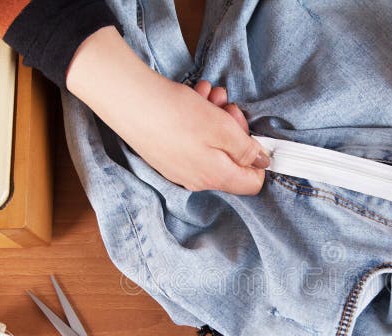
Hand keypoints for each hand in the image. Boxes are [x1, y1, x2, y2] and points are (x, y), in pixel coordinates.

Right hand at [66, 27, 268, 194]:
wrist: (130, 102)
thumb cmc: (177, 115)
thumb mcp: (224, 129)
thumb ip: (246, 149)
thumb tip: (262, 161)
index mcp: (216, 177)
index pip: (253, 182)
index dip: (258, 156)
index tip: (250, 132)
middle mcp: (198, 179)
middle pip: (232, 159)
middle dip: (235, 129)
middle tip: (227, 106)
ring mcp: (180, 168)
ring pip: (212, 144)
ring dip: (216, 117)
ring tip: (208, 96)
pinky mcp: (166, 153)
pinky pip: (192, 140)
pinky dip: (197, 119)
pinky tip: (193, 98)